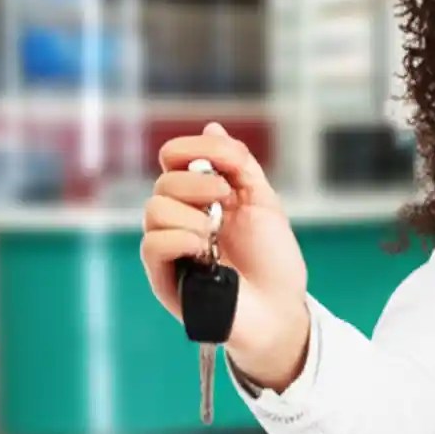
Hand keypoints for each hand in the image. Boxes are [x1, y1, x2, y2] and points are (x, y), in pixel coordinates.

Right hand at [140, 122, 309, 391]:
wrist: (280, 309)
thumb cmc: (274, 260)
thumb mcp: (263, 201)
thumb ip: (238, 163)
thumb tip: (211, 124)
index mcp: (201, 197)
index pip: (174, 158)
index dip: (191, 150)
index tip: (222, 165)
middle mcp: (180, 218)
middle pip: (165, 181)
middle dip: (199, 183)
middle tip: (226, 201)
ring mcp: (170, 247)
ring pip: (154, 209)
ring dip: (193, 216)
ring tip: (216, 235)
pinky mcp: (164, 276)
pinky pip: (153, 243)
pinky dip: (181, 239)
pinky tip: (204, 252)